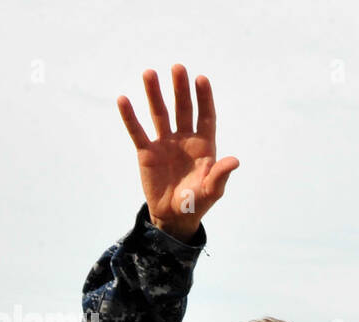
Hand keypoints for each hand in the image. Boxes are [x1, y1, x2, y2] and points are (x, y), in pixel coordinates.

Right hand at [117, 64, 239, 241]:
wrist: (174, 217)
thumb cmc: (197, 203)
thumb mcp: (212, 191)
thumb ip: (220, 175)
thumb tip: (235, 160)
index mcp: (204, 146)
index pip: (205, 117)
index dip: (204, 98)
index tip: (201, 79)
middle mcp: (184, 140)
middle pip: (183, 109)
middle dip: (180, 89)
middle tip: (178, 67)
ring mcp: (165, 144)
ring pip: (159, 113)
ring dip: (154, 94)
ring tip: (150, 73)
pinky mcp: (147, 152)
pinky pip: (138, 131)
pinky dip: (130, 117)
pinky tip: (123, 99)